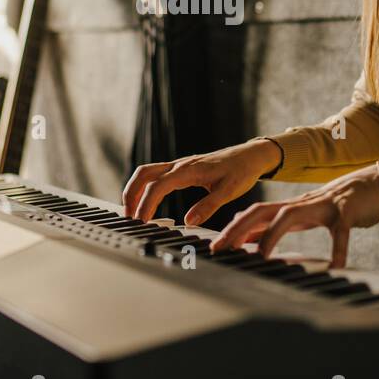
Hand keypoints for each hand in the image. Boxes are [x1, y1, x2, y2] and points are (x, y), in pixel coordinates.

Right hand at [122, 138, 281, 223]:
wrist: (249, 156)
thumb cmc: (241, 171)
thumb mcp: (229, 191)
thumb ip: (208, 207)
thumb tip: (187, 222)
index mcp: (188, 170)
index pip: (157, 186)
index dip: (146, 204)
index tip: (142, 221)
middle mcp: (179, 165)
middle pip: (144, 174)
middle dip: (131, 194)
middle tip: (128, 217)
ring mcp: (179, 165)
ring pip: (147, 172)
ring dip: (135, 189)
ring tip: (132, 211)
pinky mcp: (181, 169)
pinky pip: (156, 175)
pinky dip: (145, 187)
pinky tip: (147, 201)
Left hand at [211, 165, 378, 268]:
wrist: (368, 187)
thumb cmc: (331, 207)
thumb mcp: (298, 217)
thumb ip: (272, 226)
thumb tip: (245, 238)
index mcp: (287, 208)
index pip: (252, 215)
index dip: (232, 229)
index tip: (214, 247)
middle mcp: (298, 204)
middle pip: (260, 211)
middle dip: (238, 228)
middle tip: (222, 248)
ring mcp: (321, 205)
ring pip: (289, 216)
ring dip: (272, 236)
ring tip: (262, 257)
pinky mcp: (345, 212)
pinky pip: (339, 232)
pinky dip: (337, 249)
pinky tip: (335, 266)